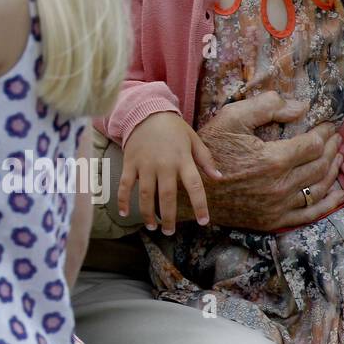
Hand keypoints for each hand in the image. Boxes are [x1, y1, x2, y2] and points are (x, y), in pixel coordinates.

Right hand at [118, 112, 218, 234]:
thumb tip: (219, 177)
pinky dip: (123, 199)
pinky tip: (124, 213)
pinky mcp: (130, 163)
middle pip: (166, 196)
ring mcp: (145, 164)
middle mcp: (164, 164)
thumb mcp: (193, 140)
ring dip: (148, 213)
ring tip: (152, 227)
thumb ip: (205, 159)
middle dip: (168, 217)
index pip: (195, 187)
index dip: (200, 206)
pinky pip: (125, 184)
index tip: (204, 222)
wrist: (146, 111)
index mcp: (183, 160)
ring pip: (145, 194)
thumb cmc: (173, 128)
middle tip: (169, 232)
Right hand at [196, 92, 343, 230]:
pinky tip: (338, 194)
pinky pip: (309, 214)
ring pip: (319, 188)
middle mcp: (281, 185)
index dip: (324, 133)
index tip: (327, 125)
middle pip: (320, 165)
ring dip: (332, 172)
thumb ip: (266, 107)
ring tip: (337, 158)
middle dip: (331, 149)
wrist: (189, 189)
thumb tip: (301, 107)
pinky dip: (328, 204)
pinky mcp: (273, 220)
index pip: (313, 144)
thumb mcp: (230, 118)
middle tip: (335, 139)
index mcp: (273, 159)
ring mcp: (278, 206)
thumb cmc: (208, 150)